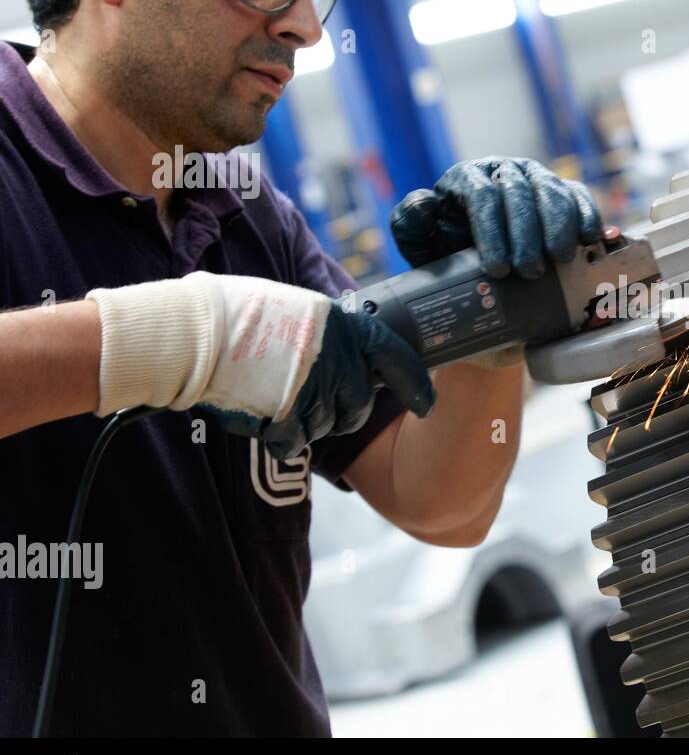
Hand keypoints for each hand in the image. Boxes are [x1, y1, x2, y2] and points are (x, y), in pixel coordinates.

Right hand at [87, 272, 434, 458]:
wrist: (196, 330)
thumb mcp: (299, 310)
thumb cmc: (238, 314)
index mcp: (345, 326)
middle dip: (341, 413)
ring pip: (327, 428)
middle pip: (358, 407)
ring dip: (306, 422)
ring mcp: (315, 388)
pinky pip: (296, 443)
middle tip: (311, 400)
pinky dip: (280, 439)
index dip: (416, 385)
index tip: (426, 404)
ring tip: (273, 396)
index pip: (397, 359)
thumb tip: (349, 356)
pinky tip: (262, 418)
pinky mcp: (289, 416)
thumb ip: (329, 336)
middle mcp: (338, 358)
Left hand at [389, 157, 603, 279]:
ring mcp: (536, 177)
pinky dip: (587, 215)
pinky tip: (589, 238)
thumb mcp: (420, 242)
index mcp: (467, 177)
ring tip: (559, 261)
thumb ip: (411, 223)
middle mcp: (504, 170)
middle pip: (520, 193)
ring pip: (552, 192)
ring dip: (559, 227)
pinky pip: (578, 195)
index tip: (496, 269)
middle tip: (530, 272)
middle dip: (527, 234)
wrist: (475, 261)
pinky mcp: (562, 190)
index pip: (483, 196)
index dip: (492, 232)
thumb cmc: (446, 251)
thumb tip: (425, 203)